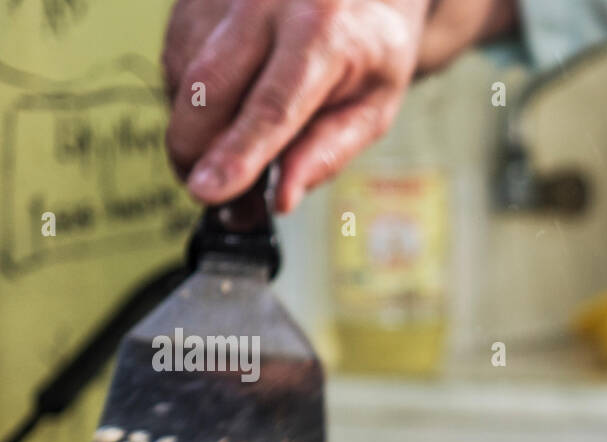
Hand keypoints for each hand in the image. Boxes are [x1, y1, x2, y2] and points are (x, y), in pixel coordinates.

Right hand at [163, 0, 430, 212]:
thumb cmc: (369, 51)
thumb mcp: (373, 108)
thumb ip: (327, 153)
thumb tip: (282, 199)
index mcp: (323, 30)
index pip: (272, 106)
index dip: (237, 154)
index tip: (207, 192)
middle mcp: (268, 1)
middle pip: (208, 87)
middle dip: (194, 150)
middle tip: (205, 189)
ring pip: (182, 74)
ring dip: (193, 125)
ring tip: (230, 139)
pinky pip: (175, 55)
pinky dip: (188, 95)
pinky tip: (224, 101)